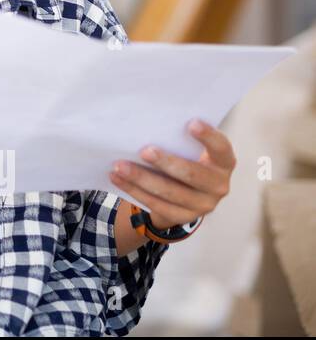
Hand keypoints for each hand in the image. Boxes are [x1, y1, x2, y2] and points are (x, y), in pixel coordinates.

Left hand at [110, 119, 234, 230]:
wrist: (186, 195)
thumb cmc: (186, 159)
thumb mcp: (191, 150)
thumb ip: (180, 139)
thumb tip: (148, 122)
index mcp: (223, 163)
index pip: (221, 148)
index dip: (208, 136)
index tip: (191, 123)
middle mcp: (218, 185)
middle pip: (191, 174)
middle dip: (166, 162)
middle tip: (143, 151)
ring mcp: (203, 205)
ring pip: (169, 192)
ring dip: (141, 178)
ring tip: (119, 165)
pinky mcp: (183, 217)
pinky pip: (156, 204)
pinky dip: (133, 190)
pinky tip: (117, 178)